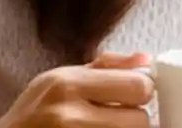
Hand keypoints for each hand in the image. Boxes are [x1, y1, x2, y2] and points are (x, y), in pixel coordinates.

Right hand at [0, 52, 153, 126]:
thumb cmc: (35, 113)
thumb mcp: (61, 78)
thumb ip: (106, 66)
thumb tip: (146, 60)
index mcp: (67, 85)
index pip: (138, 86)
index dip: (140, 90)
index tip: (132, 94)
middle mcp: (69, 116)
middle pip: (140, 119)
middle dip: (134, 117)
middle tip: (116, 115)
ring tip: (104, 126)